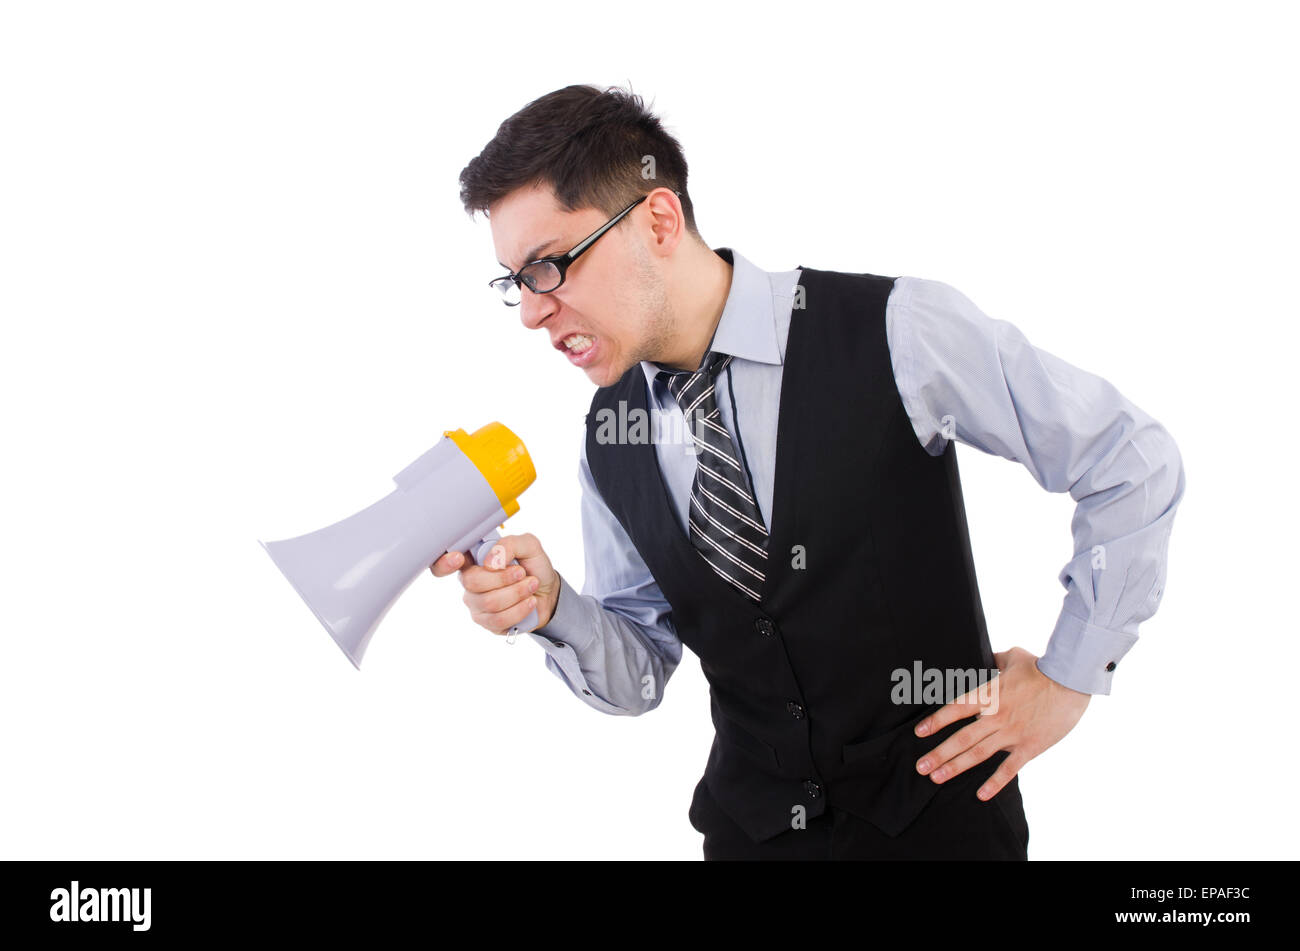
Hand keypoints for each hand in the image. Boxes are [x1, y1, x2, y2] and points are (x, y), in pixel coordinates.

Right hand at [428, 532, 560, 634]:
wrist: (548, 591)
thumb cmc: (533, 566)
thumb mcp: (528, 545)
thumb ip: (509, 544)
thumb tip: (491, 561)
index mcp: (473, 560)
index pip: (444, 563)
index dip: (444, 563)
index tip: (458, 558)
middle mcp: (470, 583)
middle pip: (472, 582)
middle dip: (503, 577)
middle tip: (521, 572)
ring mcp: (476, 605)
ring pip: (490, 602)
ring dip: (517, 592)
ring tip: (531, 585)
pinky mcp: (488, 623)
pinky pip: (500, 619)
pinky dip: (520, 609)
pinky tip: (529, 601)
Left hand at [913, 646, 1090, 800]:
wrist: (1071, 681)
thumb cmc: (1042, 667)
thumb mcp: (1013, 657)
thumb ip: (995, 660)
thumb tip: (986, 657)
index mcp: (989, 694)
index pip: (955, 709)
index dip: (935, 721)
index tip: (919, 733)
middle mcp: (996, 716)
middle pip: (961, 738)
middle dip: (938, 753)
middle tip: (920, 767)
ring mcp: (1012, 733)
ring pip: (978, 754)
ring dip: (955, 767)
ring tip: (936, 778)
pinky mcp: (1029, 746)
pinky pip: (1009, 769)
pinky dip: (995, 783)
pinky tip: (981, 795)